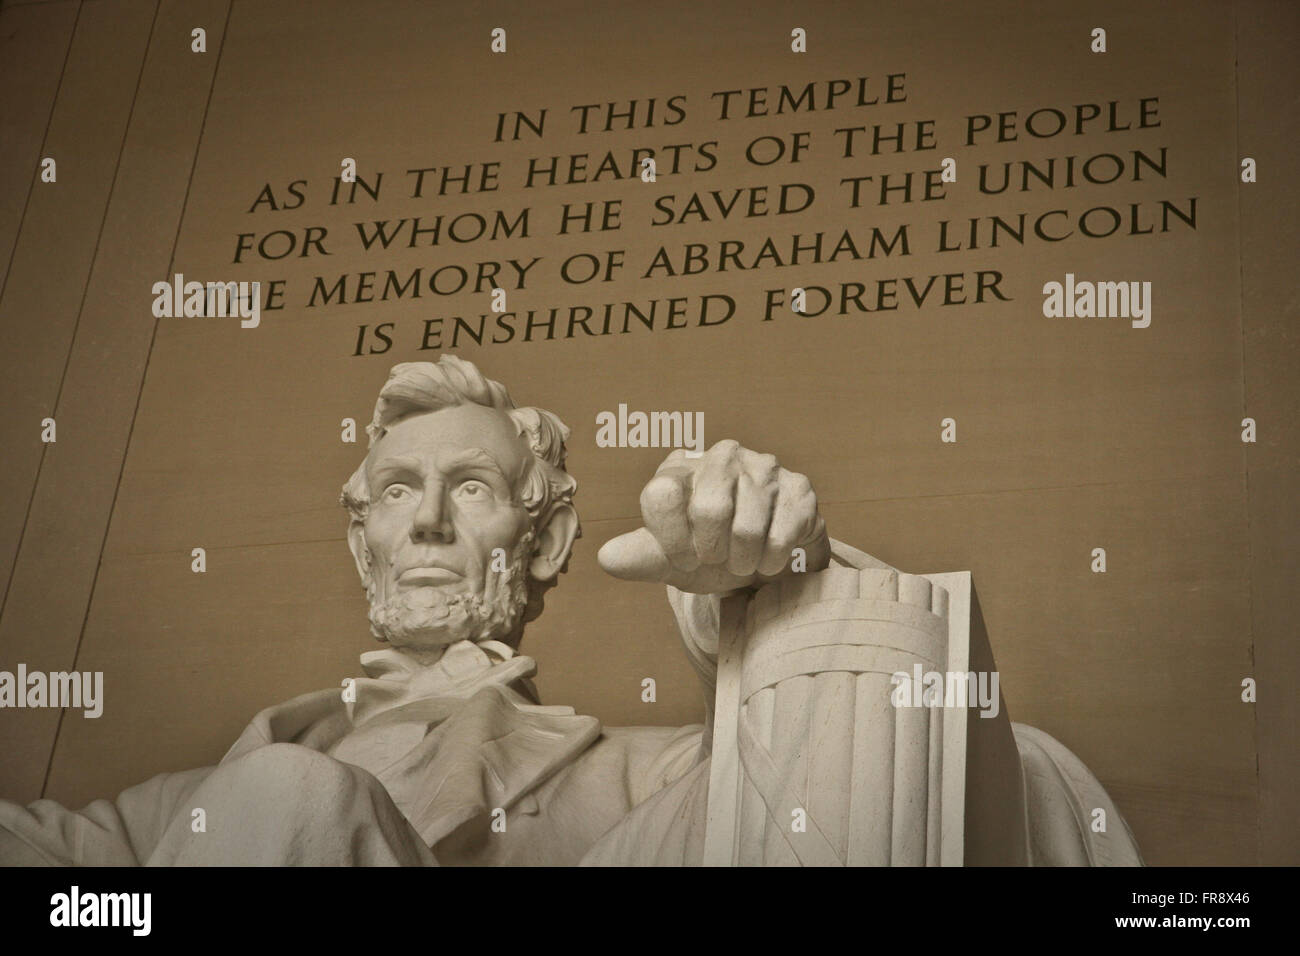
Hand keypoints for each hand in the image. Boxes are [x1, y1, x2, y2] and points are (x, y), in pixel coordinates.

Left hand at [597, 440, 829, 593]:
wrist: (764, 556)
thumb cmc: (710, 551)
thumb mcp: (670, 559)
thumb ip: (639, 557)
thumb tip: (606, 558)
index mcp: (680, 468)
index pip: (661, 495)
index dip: (671, 539)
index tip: (683, 558)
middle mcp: (721, 456)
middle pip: (708, 510)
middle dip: (711, 552)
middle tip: (717, 559)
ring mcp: (764, 467)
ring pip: (747, 529)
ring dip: (743, 562)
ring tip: (743, 560)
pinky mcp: (799, 487)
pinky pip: (781, 536)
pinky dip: (771, 561)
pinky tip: (767, 557)